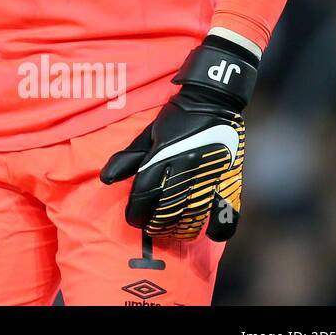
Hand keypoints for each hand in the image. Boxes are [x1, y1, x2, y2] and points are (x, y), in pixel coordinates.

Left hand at [100, 33, 255, 240]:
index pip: (145, 191)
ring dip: (182, 228)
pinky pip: (229, 207)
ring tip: (174, 233)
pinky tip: (211, 234)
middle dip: (157, 223)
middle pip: (168, 206)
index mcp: (162, 154)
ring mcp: (209, 173)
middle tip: (152, 229)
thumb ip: (128, 157)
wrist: (213, 100)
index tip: (133, 220)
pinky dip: (221, 225)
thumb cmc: (177, 117)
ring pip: (194, 211)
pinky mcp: (229, 176)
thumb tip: (105, 179)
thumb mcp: (148, 133)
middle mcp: (185, 166)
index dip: (137, 211)